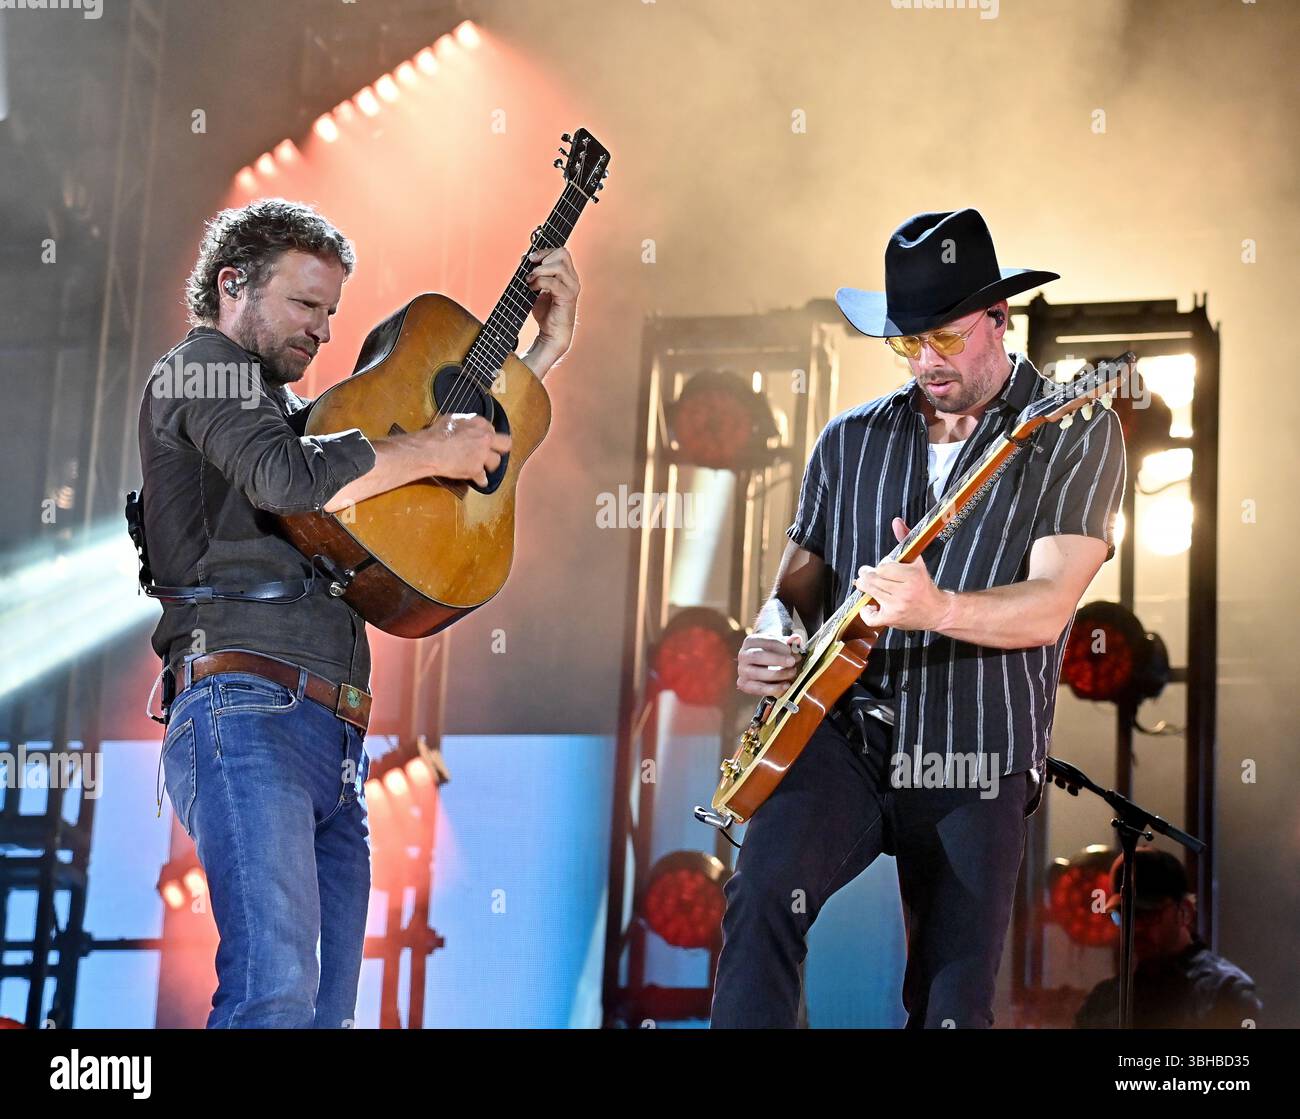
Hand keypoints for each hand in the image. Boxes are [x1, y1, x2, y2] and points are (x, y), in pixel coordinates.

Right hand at [425, 413, 511, 486]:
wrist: (430, 449)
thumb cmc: (437, 433)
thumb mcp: (453, 419)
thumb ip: (467, 423)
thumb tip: (468, 426)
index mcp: (480, 424)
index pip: (492, 430)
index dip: (488, 437)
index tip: (483, 441)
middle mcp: (485, 438)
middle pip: (505, 444)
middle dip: (500, 449)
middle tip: (492, 453)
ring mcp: (482, 454)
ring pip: (496, 462)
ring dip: (489, 465)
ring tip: (483, 467)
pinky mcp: (476, 469)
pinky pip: (483, 478)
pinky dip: (481, 481)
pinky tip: (480, 481)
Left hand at [526, 247, 579, 355]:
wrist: (551, 333)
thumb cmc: (545, 312)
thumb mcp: (537, 287)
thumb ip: (534, 273)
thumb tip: (525, 257)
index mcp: (567, 274)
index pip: (561, 252)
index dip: (545, 251)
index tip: (530, 259)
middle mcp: (572, 279)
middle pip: (562, 254)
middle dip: (543, 258)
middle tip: (531, 271)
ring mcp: (571, 288)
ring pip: (559, 266)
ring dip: (540, 271)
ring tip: (530, 280)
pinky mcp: (567, 297)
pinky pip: (553, 282)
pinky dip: (540, 282)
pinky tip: (532, 288)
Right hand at [736, 632, 804, 696]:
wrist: (760, 664)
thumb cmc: (772, 652)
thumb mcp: (781, 644)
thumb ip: (790, 642)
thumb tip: (797, 639)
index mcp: (751, 641)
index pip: (764, 641)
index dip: (780, 646)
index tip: (791, 650)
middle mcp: (743, 655)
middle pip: (758, 656)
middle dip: (777, 659)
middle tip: (792, 661)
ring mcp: (742, 671)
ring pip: (758, 673)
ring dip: (778, 674)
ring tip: (792, 672)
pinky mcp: (744, 684)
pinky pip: (758, 688)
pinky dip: (774, 688)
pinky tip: (786, 685)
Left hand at [853, 517, 955, 632]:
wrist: (938, 611)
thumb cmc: (924, 585)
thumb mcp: (917, 561)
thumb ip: (905, 540)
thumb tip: (896, 522)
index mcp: (912, 576)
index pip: (884, 567)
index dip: (881, 566)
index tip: (882, 568)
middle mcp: (905, 592)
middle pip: (873, 579)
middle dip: (867, 575)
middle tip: (867, 574)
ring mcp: (897, 607)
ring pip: (869, 593)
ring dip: (866, 588)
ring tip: (869, 586)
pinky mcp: (892, 620)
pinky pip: (870, 617)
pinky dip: (866, 611)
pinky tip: (871, 606)